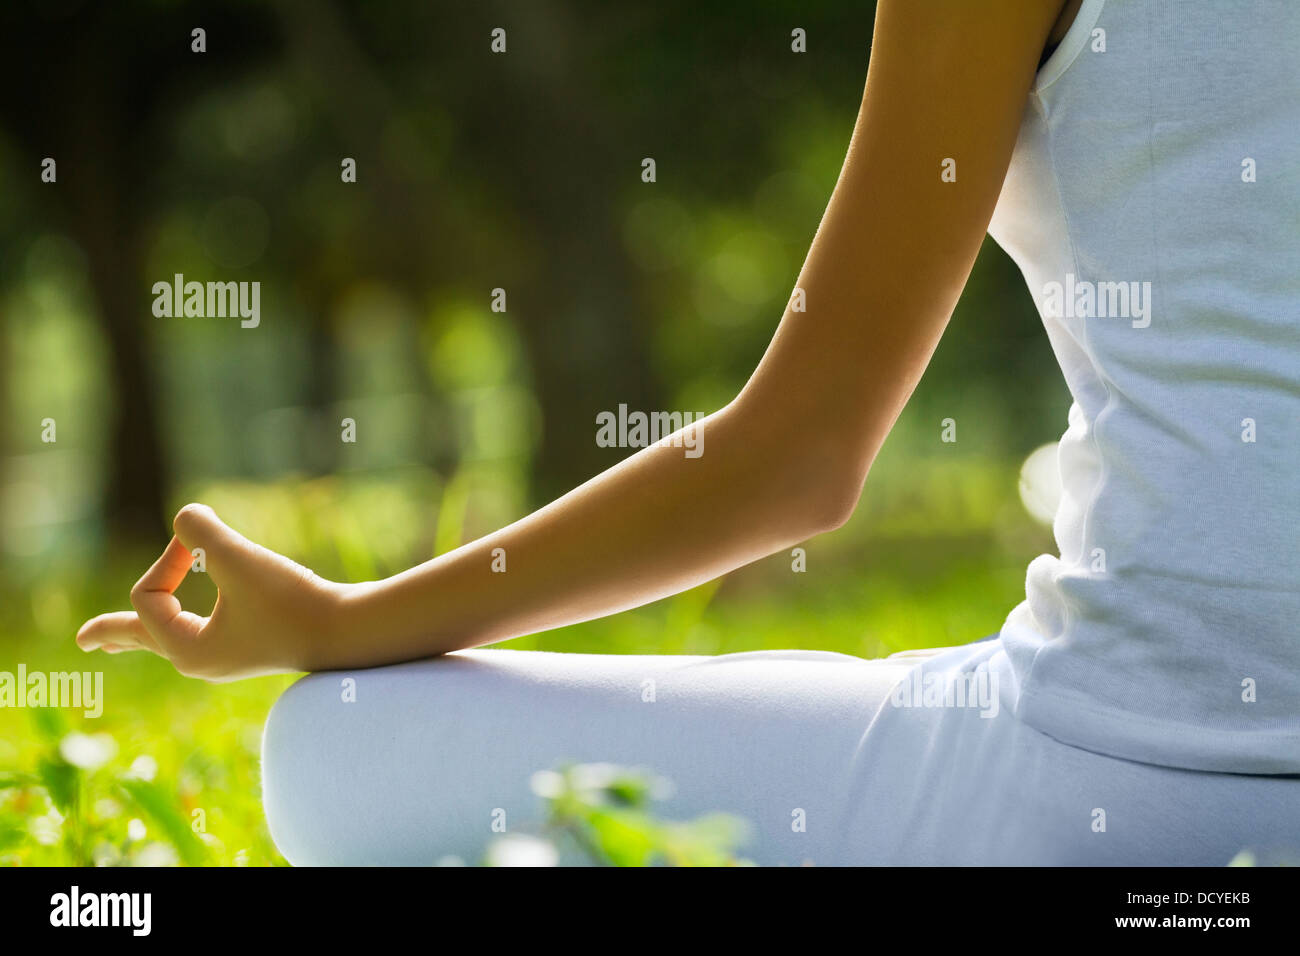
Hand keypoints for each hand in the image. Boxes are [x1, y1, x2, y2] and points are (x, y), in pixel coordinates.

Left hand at [76, 504, 347, 681]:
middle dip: (114, 633)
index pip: (147, 594)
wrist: (348, 631)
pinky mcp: (250, 646)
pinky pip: (199, 636)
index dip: (171, 557)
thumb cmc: (293, 601)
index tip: (211, 543)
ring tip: (122, 640)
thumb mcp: (238, 560)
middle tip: (81, 643)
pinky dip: (181, 626)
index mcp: (185, 649)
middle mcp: (198, 660)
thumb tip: (185, 518)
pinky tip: (191, 624)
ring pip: (170, 637)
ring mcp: (224, 657)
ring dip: (148, 629)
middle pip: (143, 636)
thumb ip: (200, 531)